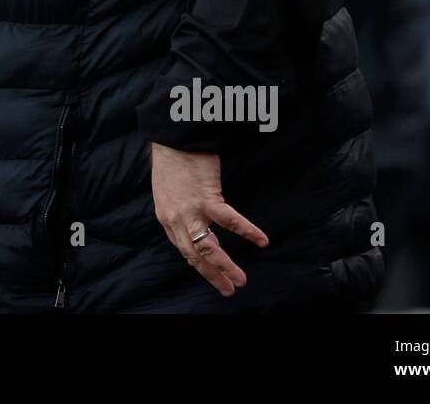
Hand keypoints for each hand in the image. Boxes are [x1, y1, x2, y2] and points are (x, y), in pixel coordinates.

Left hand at [150, 142, 268, 296]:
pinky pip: (230, 221)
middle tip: (228, 289)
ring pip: (210, 248)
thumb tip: (192, 222)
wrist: (172, 140)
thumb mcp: (167, 192)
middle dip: (213, 275)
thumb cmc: (172, 161)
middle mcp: (176, 220)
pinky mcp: (207, 198)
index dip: (199, 264)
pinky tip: (262, 241)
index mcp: (167, 218)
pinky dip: (248, 231)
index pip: (184, 249)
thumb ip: (179, 210)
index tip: (212, 274)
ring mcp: (191, 211)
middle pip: (195, 256)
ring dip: (226, 267)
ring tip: (240, 280)